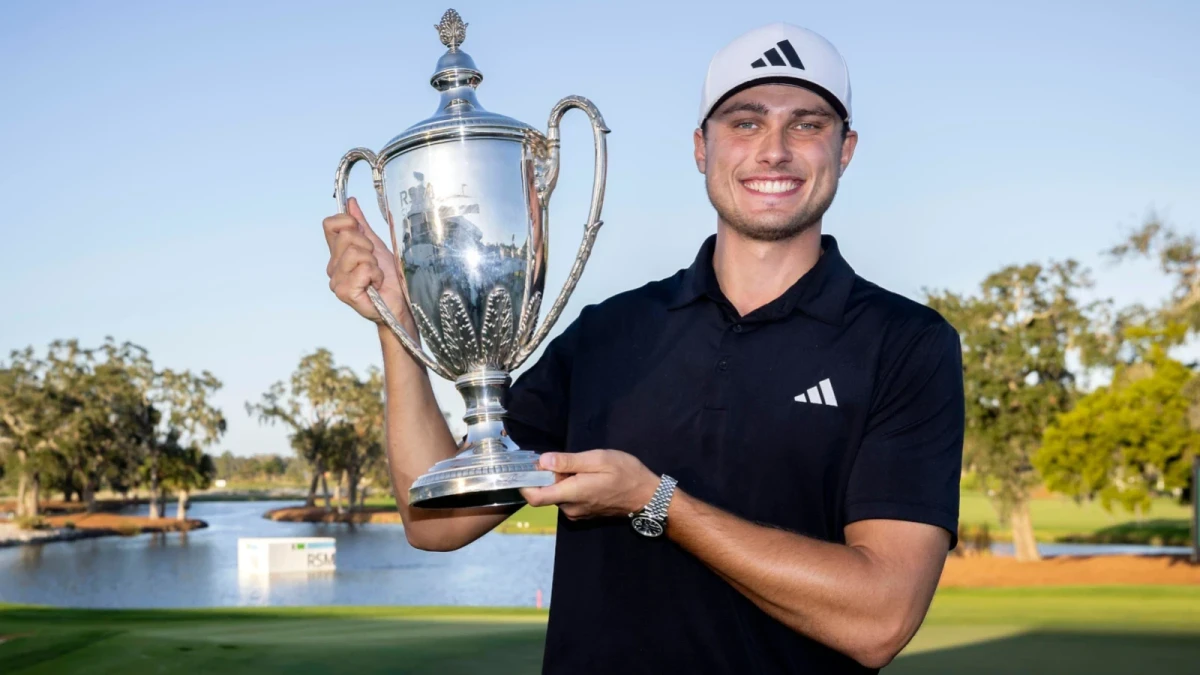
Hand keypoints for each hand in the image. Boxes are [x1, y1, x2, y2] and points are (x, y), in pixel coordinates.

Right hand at [323, 197, 410, 327]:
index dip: (349, 222)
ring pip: (355, 252)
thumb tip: (350, 203)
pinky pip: (363, 269)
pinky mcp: (345, 292)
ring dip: (373, 263)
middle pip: (346, 236)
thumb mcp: (376, 245)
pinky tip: (375, 284)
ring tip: (375, 275)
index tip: (363, 234)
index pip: (330, 224)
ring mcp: (337, 281)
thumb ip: (362, 225)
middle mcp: (333, 267)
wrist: (399, 302)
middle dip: (367, 246)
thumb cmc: (388, 278)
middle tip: (374, 262)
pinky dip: (375, 275)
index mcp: (337, 254)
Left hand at [520, 450, 660, 520]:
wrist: (647, 496)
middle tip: (562, 459)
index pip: (534, 497)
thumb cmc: (625, 473)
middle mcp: (570, 508)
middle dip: (547, 476)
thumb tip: (542, 461)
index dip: (524, 483)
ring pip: (557, 495)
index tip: (526, 467)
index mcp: (572, 494)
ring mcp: (577, 513)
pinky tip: (585, 476)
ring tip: (579, 466)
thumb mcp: (597, 460)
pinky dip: (569, 487)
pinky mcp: (584, 514)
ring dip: (560, 481)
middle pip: (545, 493)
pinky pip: (568, 499)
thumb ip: (568, 462)